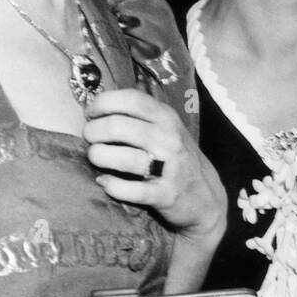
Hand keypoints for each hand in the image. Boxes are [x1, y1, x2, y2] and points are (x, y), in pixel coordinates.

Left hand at [84, 87, 225, 239]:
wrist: (206, 197)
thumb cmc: (177, 159)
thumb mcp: (167, 129)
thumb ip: (139, 118)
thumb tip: (97, 108)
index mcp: (166, 117)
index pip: (130, 99)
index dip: (102, 104)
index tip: (90, 114)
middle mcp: (169, 138)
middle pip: (118, 126)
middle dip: (94, 132)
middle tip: (90, 139)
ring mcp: (169, 167)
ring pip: (123, 157)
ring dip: (99, 156)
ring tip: (95, 157)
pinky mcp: (165, 194)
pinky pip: (130, 190)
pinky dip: (112, 185)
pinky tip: (104, 182)